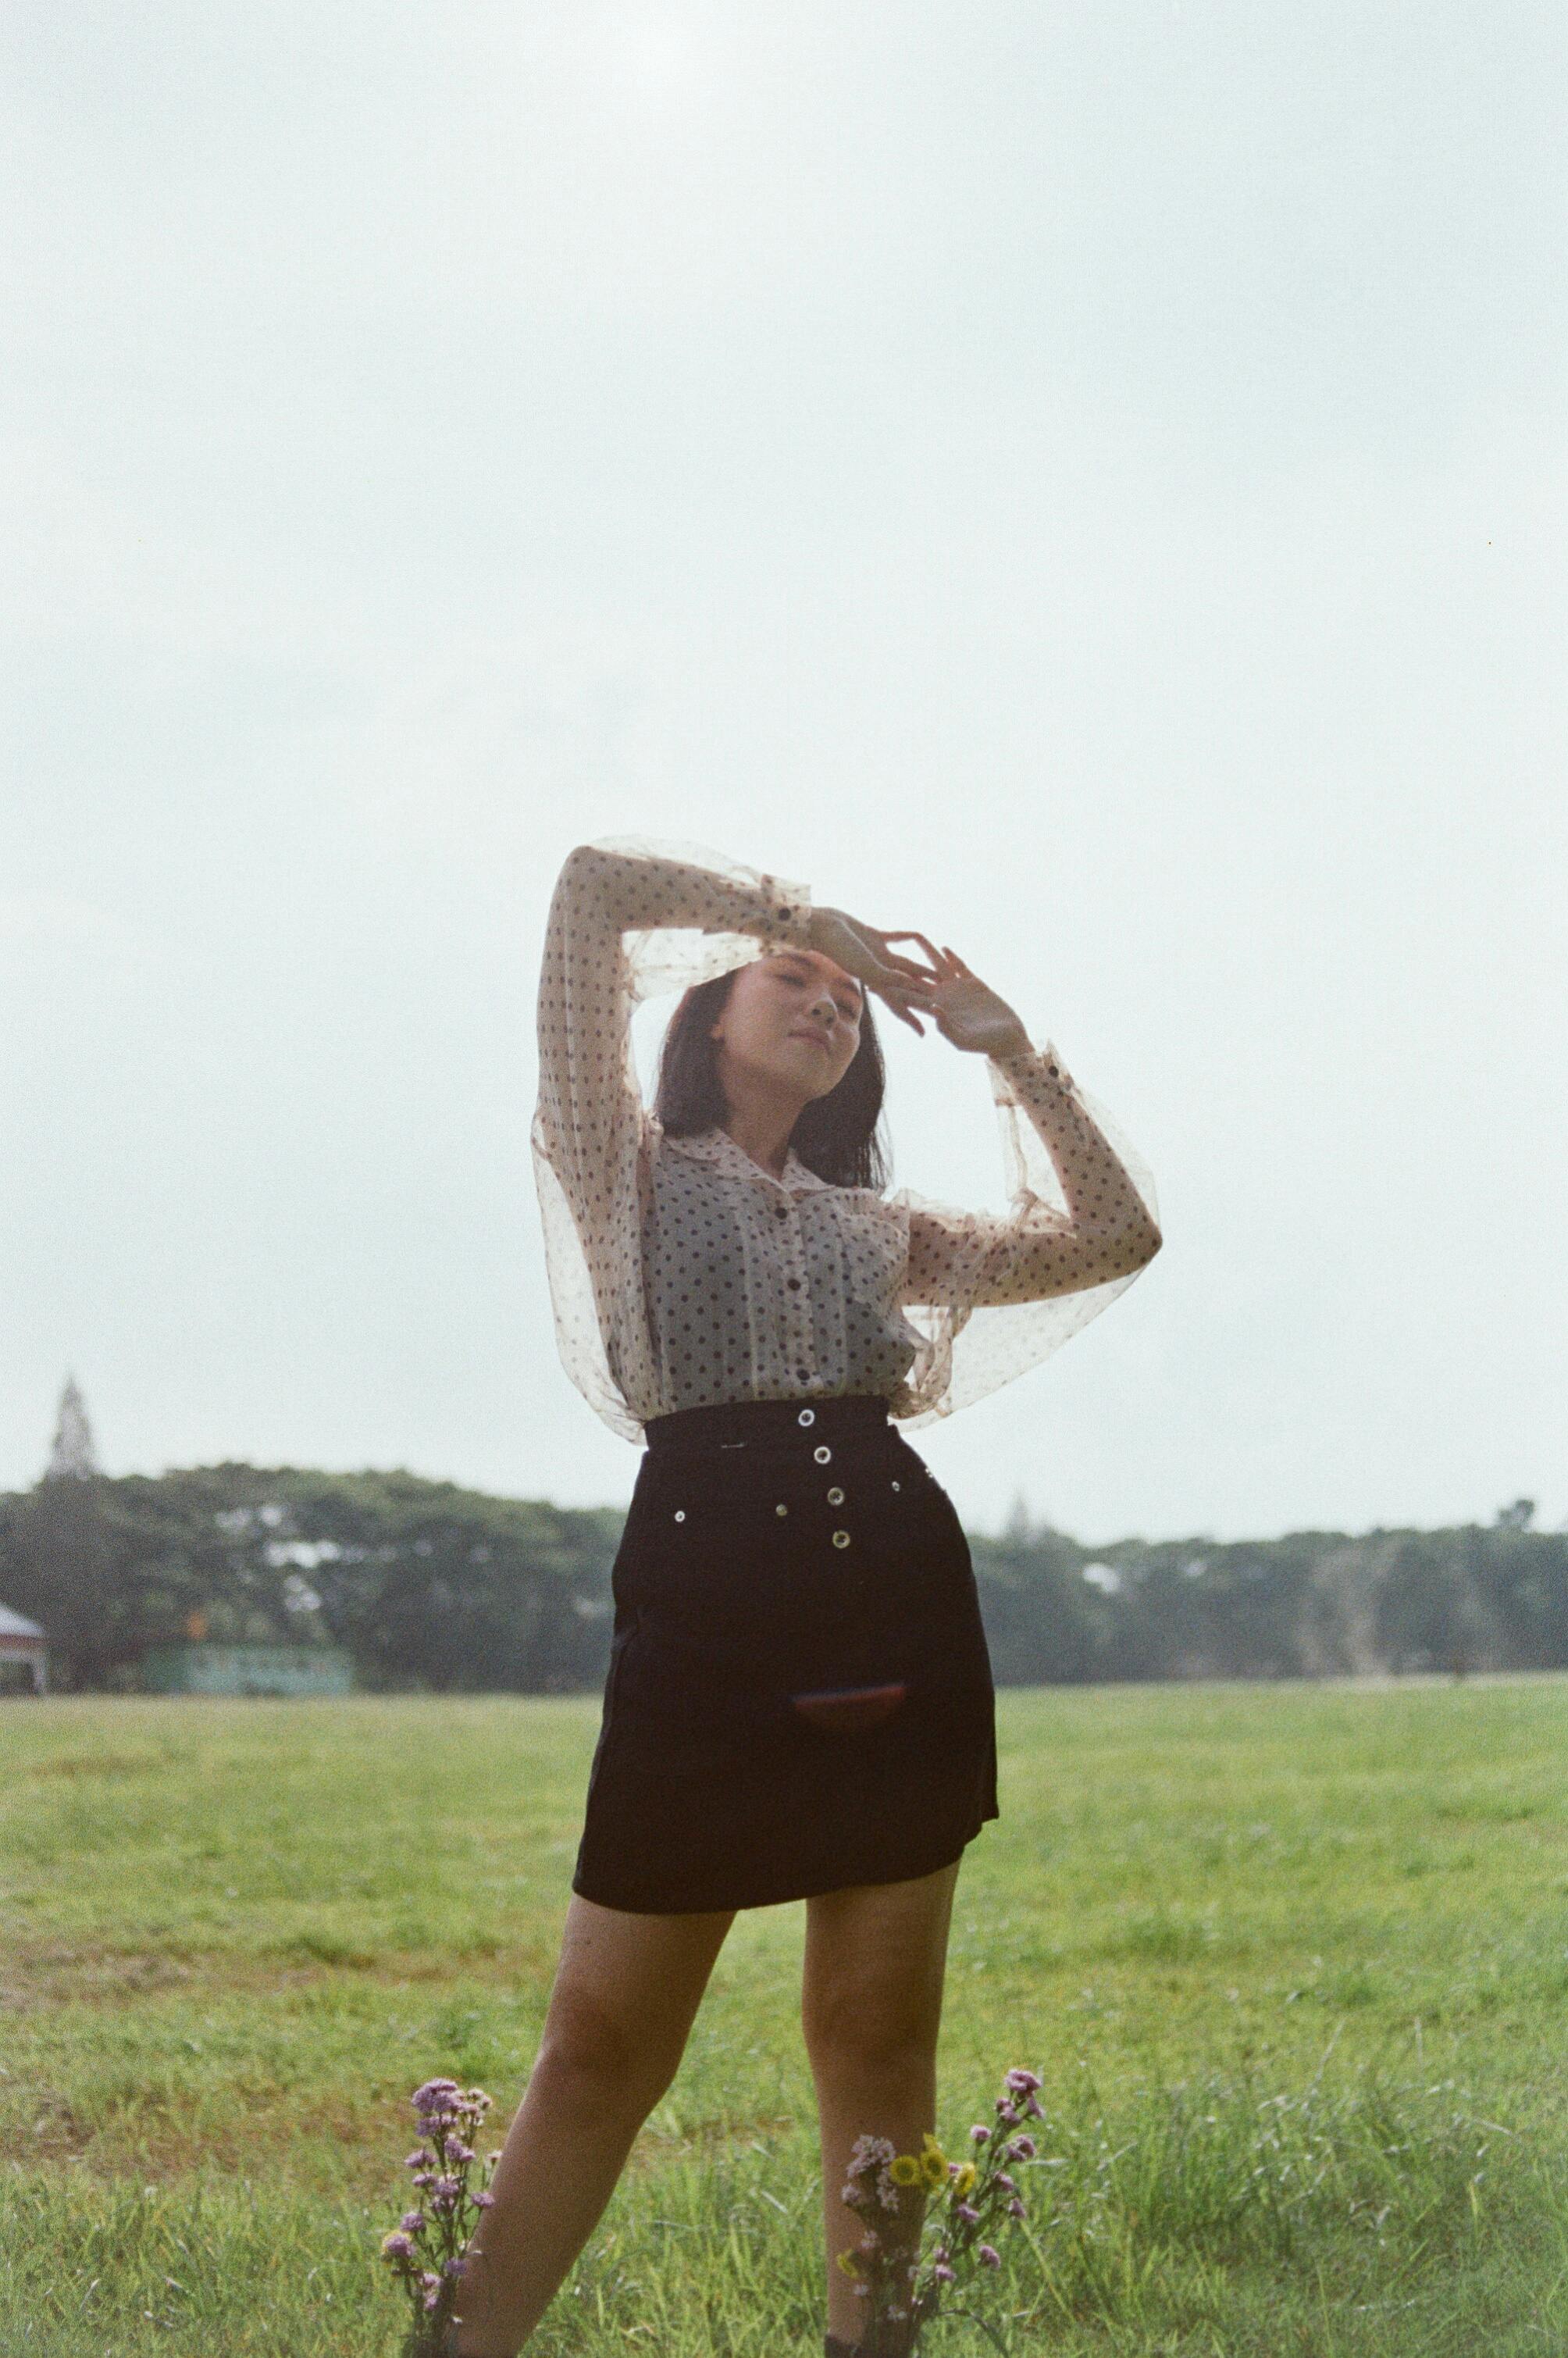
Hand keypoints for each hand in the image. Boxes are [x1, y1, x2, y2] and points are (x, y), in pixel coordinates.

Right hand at [807, 907, 939, 1034]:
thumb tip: (909, 984)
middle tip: (941, 1005)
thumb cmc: (839, 949)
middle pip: (905, 988)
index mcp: (876, 983)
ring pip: (904, 965)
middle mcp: (877, 971)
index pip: (897, 1005)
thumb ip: (887, 976)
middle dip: (922, 997)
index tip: (926, 1032)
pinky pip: (894, 937)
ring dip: (920, 969)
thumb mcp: (865, 967)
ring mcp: (875, 955)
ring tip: (939, 974)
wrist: (822, 927)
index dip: (911, 1019)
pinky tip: (918, 935)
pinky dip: (905, 937)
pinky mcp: (872, 936)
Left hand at [882, 936, 1031, 1056]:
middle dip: (903, 966)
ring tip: (916, 936)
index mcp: (936, 1010)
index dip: (893, 987)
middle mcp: (944, 997)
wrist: (1008, 1039)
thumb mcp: (964, 1040)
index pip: (909, 996)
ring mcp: (959, 989)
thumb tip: (932, 1008)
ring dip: (928, 952)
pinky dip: (952, 957)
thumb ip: (946, 1026)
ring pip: (938, 966)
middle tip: (885, 951)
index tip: (873, 978)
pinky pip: (960, 967)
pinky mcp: (975, 984)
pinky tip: (943, 946)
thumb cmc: (985, 1045)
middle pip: (918, 977)